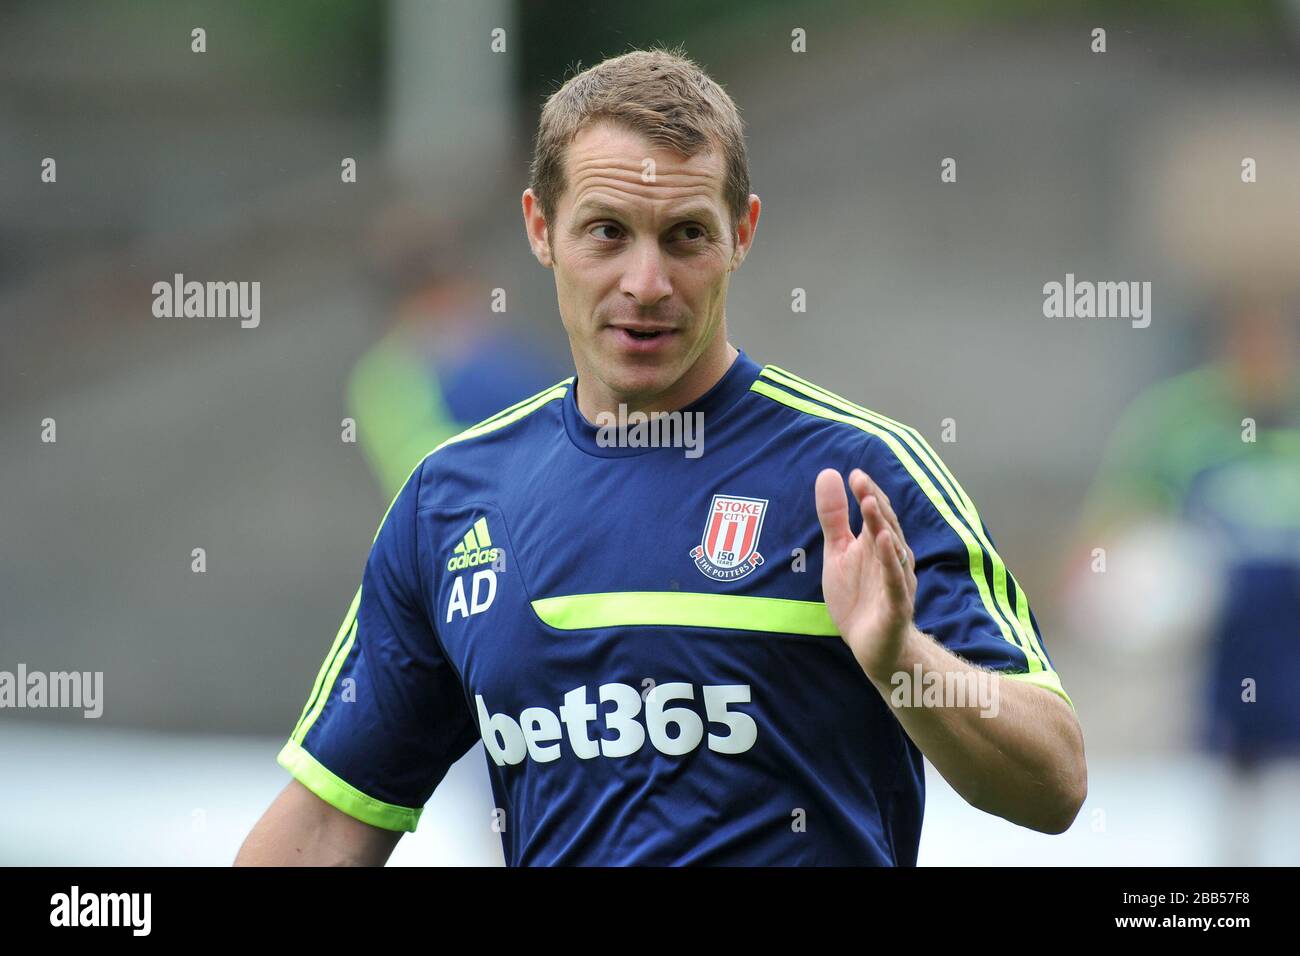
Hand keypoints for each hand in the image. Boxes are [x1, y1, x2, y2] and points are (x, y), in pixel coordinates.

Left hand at [814, 467, 918, 681]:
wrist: (873, 648)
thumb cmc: (858, 597)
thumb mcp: (838, 553)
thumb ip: (834, 518)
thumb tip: (828, 474)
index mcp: (877, 545)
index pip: (876, 514)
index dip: (867, 494)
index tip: (855, 474)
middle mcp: (892, 559)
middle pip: (886, 526)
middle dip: (874, 504)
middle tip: (861, 482)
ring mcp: (897, 582)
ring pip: (893, 550)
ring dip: (883, 527)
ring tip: (870, 504)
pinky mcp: (897, 606)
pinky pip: (895, 582)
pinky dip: (891, 562)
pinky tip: (884, 542)